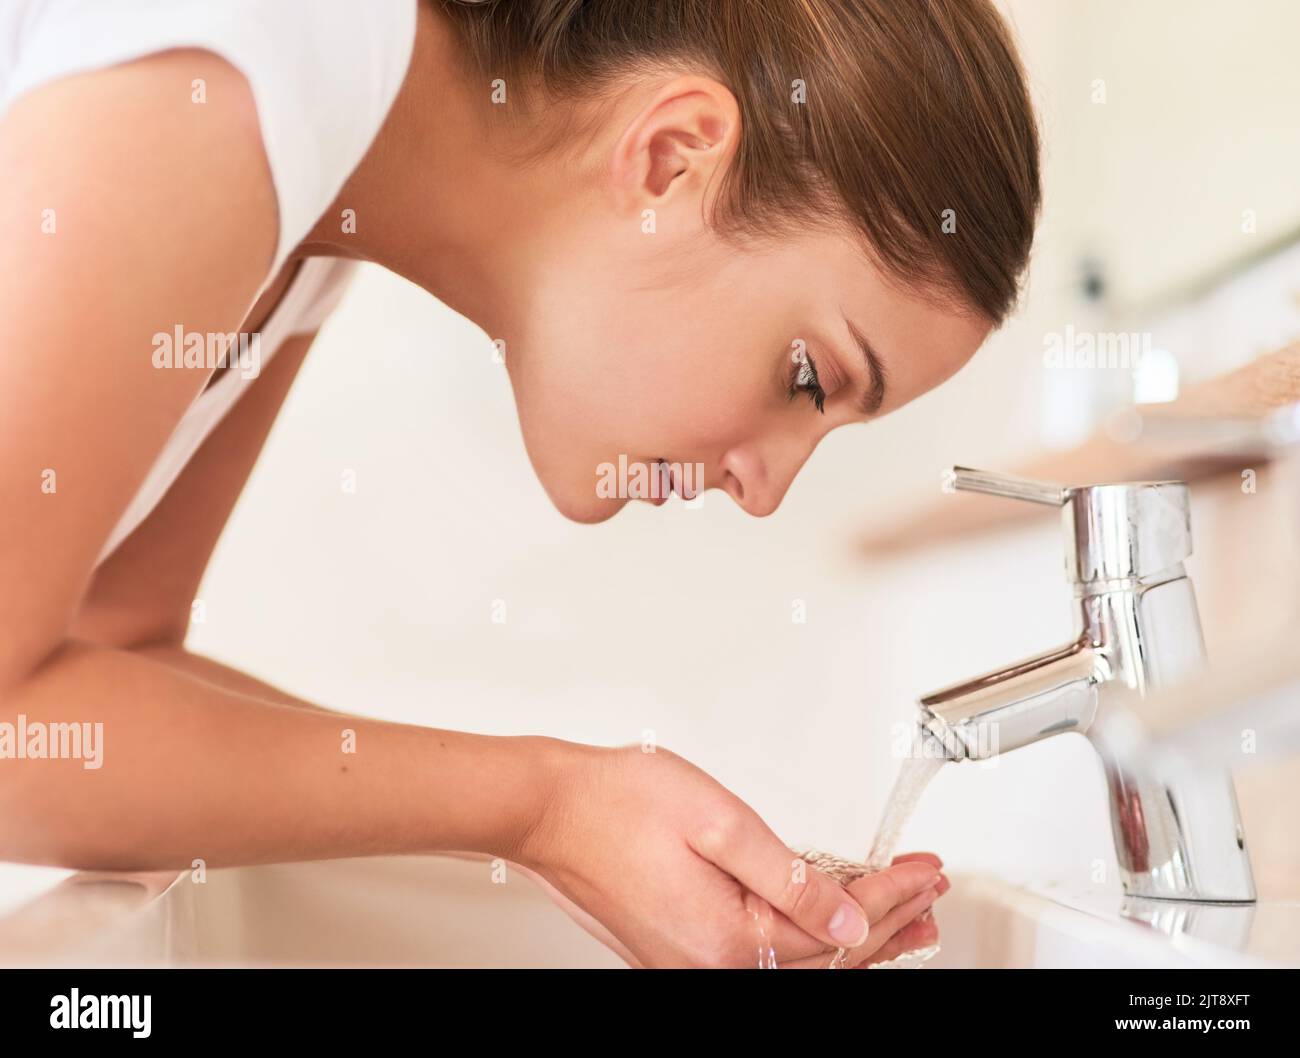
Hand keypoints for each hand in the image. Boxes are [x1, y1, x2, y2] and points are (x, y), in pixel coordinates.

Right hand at [511, 742, 946, 967]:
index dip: (892, 898)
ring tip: (902, 920)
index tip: (926, 871)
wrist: (548, 810)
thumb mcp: (721, 825)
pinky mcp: (679, 948)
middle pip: (825, 958)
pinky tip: (825, 922)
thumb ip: (792, 877)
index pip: (838, 930)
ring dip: (854, 937)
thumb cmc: (616, 804)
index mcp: (728, 940)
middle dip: (888, 923)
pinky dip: (808, 936)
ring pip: (797, 962)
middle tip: (930, 895)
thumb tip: (849, 919)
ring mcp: (692, 962)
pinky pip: (764, 953)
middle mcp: (710, 967)